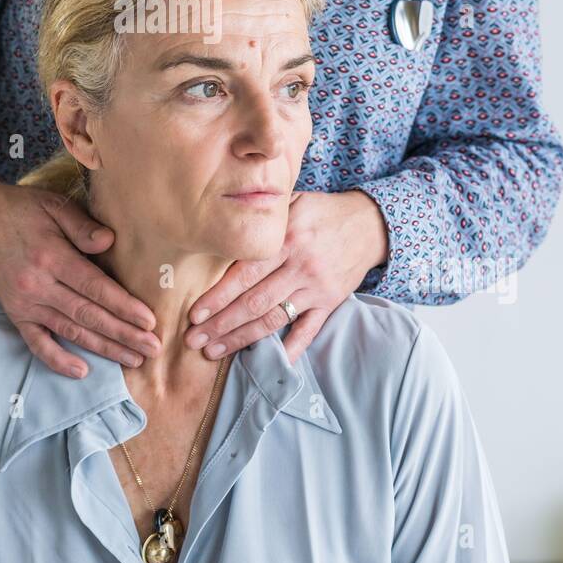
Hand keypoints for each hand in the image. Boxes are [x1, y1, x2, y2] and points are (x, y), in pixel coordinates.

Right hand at [0, 172, 161, 377]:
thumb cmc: (23, 209)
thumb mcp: (54, 205)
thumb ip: (82, 225)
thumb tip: (109, 241)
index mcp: (51, 256)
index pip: (94, 287)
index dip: (123, 306)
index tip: (149, 321)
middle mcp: (37, 284)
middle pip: (87, 314)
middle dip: (123, 334)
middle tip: (152, 348)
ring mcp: (25, 303)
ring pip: (70, 331)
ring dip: (103, 348)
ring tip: (133, 359)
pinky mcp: (15, 313)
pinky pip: (36, 343)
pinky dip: (57, 360)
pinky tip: (82, 371)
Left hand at [183, 189, 388, 363]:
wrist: (369, 224)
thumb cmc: (321, 212)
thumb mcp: (292, 200)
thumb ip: (261, 214)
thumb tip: (223, 218)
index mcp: (286, 240)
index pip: (245, 274)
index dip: (218, 297)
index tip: (195, 314)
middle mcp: (300, 267)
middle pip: (254, 302)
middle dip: (221, 324)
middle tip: (194, 340)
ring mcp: (316, 288)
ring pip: (274, 319)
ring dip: (241, 339)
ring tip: (214, 351)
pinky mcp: (330, 303)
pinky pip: (308, 330)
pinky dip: (290, 349)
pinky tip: (267, 362)